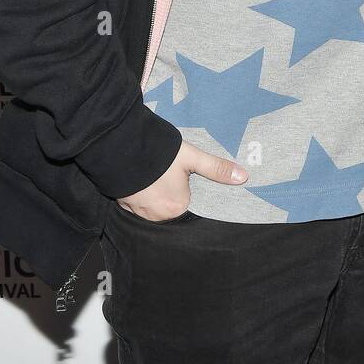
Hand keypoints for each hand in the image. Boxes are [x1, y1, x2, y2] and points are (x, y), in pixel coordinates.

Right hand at [116, 140, 247, 221]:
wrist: (120, 146)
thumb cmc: (159, 154)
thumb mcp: (192, 157)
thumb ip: (216, 168)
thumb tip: (243, 177)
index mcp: (177, 208)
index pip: (191, 208)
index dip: (192, 196)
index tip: (190, 184)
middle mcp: (158, 217)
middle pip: (173, 209)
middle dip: (175, 196)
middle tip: (173, 177)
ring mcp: (139, 213)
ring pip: (156, 208)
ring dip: (159, 197)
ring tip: (160, 178)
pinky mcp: (124, 206)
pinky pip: (140, 206)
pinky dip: (144, 197)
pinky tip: (146, 181)